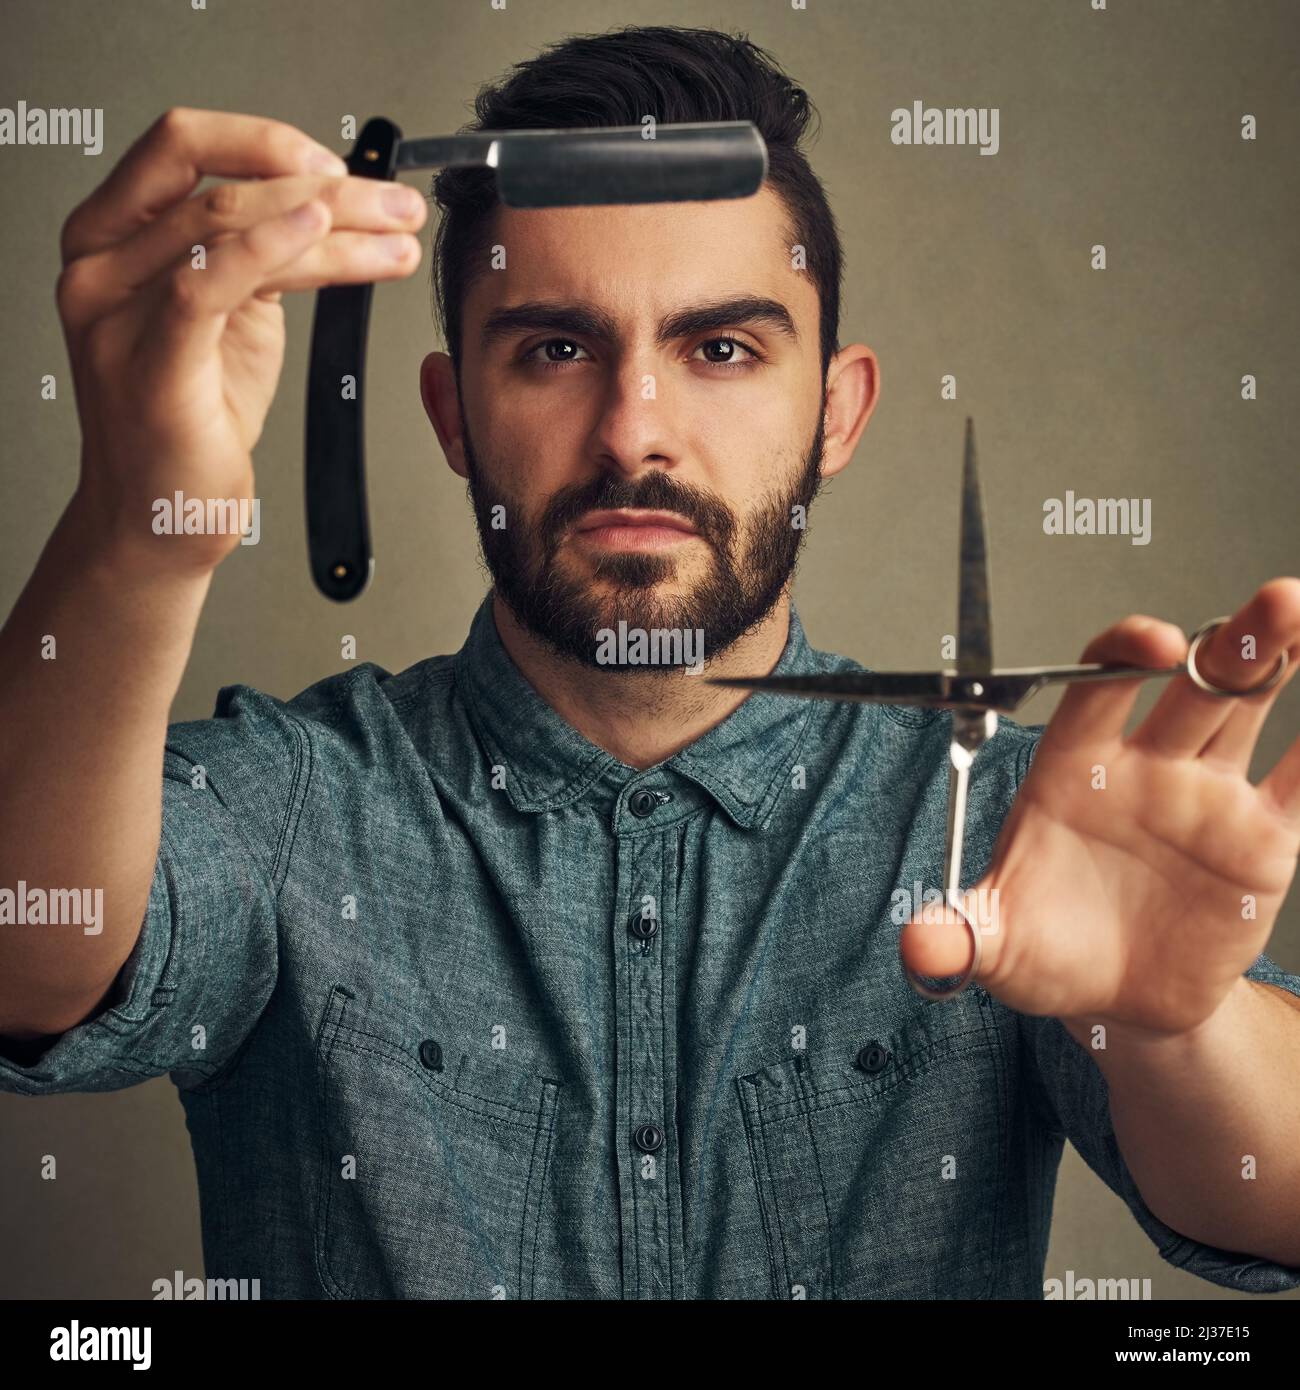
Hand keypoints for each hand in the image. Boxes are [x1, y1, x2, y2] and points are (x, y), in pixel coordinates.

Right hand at [55, 107, 426, 574]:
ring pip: (227, 226)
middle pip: (217, 182)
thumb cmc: (190, 422)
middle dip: (324, 187)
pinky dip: (271, 248)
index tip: (338, 165)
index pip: (181, 145)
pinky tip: (323, 234)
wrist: (161, 517)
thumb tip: (325, 207)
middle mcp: (102, 263)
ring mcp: (116, 313)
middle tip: (394, 204)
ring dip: (332, 224)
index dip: (265, 142)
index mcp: (112, 237)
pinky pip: (208, 284)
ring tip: (395, 234)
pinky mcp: (152, 364)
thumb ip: (255, 257)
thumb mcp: (230, 319)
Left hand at [899, 578, 1299, 1038]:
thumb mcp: (997, 946)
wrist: (1116, 1004)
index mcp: (1073, 771)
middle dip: (1226, 641)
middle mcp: (1143, 768)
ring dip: (1275, 658)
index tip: (1153, 640)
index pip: (1096, 691)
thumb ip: (961, 935)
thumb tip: (918, 947)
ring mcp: (1205, 797)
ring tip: (1297, 609)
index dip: (1122, 654)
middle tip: (1271, 601)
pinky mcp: (1261, 839)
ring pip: (1244, 710)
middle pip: (1186, 685)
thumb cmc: (1047, 954)